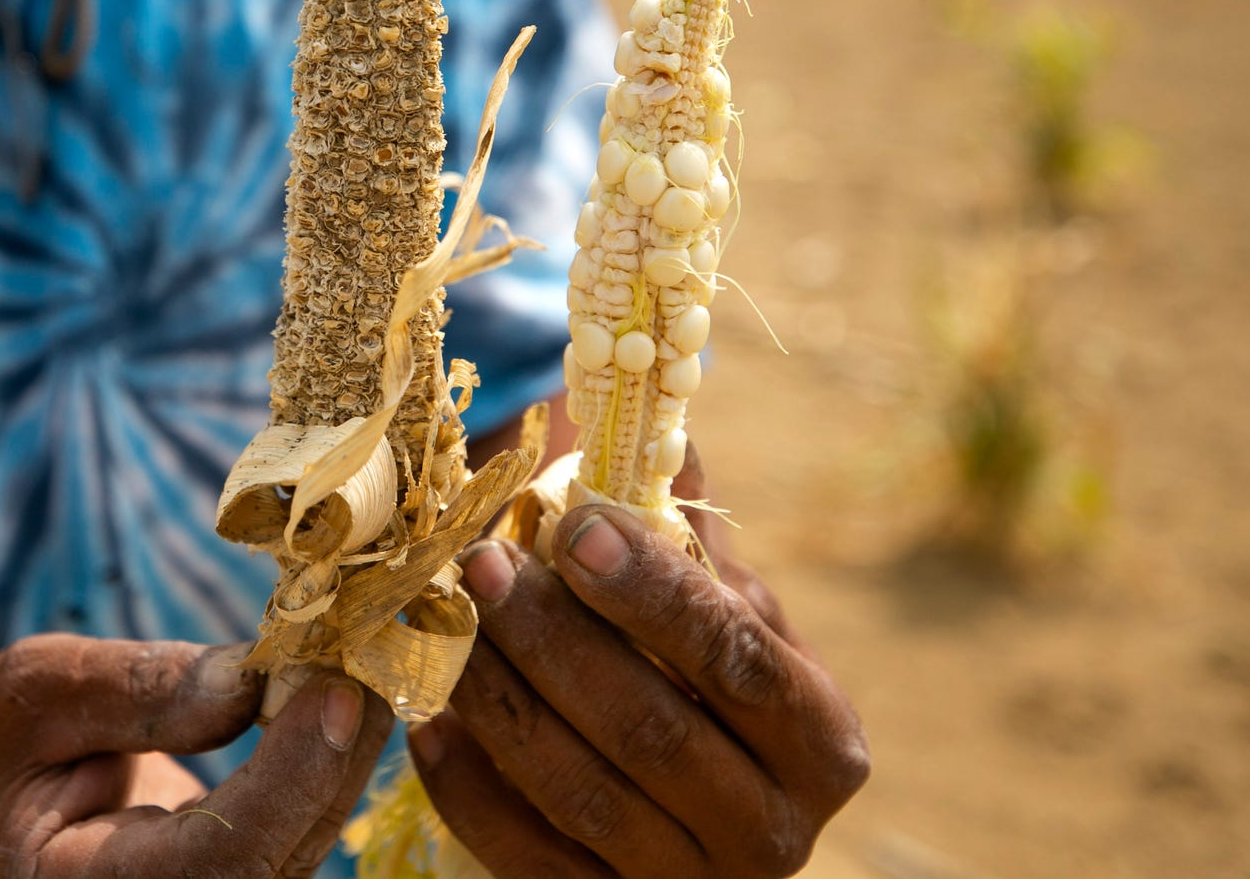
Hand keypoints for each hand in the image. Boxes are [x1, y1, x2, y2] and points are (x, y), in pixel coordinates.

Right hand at [0, 633, 392, 877]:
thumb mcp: (38, 688)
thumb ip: (136, 688)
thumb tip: (251, 680)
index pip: (218, 859)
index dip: (287, 779)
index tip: (332, 689)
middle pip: (279, 856)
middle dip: (333, 753)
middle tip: (371, 652)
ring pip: (303, 845)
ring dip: (344, 750)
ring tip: (366, 653)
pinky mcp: (234, 877)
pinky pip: (299, 830)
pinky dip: (327, 756)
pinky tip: (343, 686)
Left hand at [412, 454, 868, 876]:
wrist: (707, 833)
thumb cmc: (712, 693)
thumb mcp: (730, 618)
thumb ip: (691, 530)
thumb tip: (649, 415)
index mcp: (820, 738)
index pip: (736, 658)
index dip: (651, 591)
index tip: (571, 524)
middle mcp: (776, 829)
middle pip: (650, 725)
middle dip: (553, 636)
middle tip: (478, 562)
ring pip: (580, 790)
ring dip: (501, 698)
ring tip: (445, 620)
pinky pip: (528, 857)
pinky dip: (470, 787)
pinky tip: (429, 719)